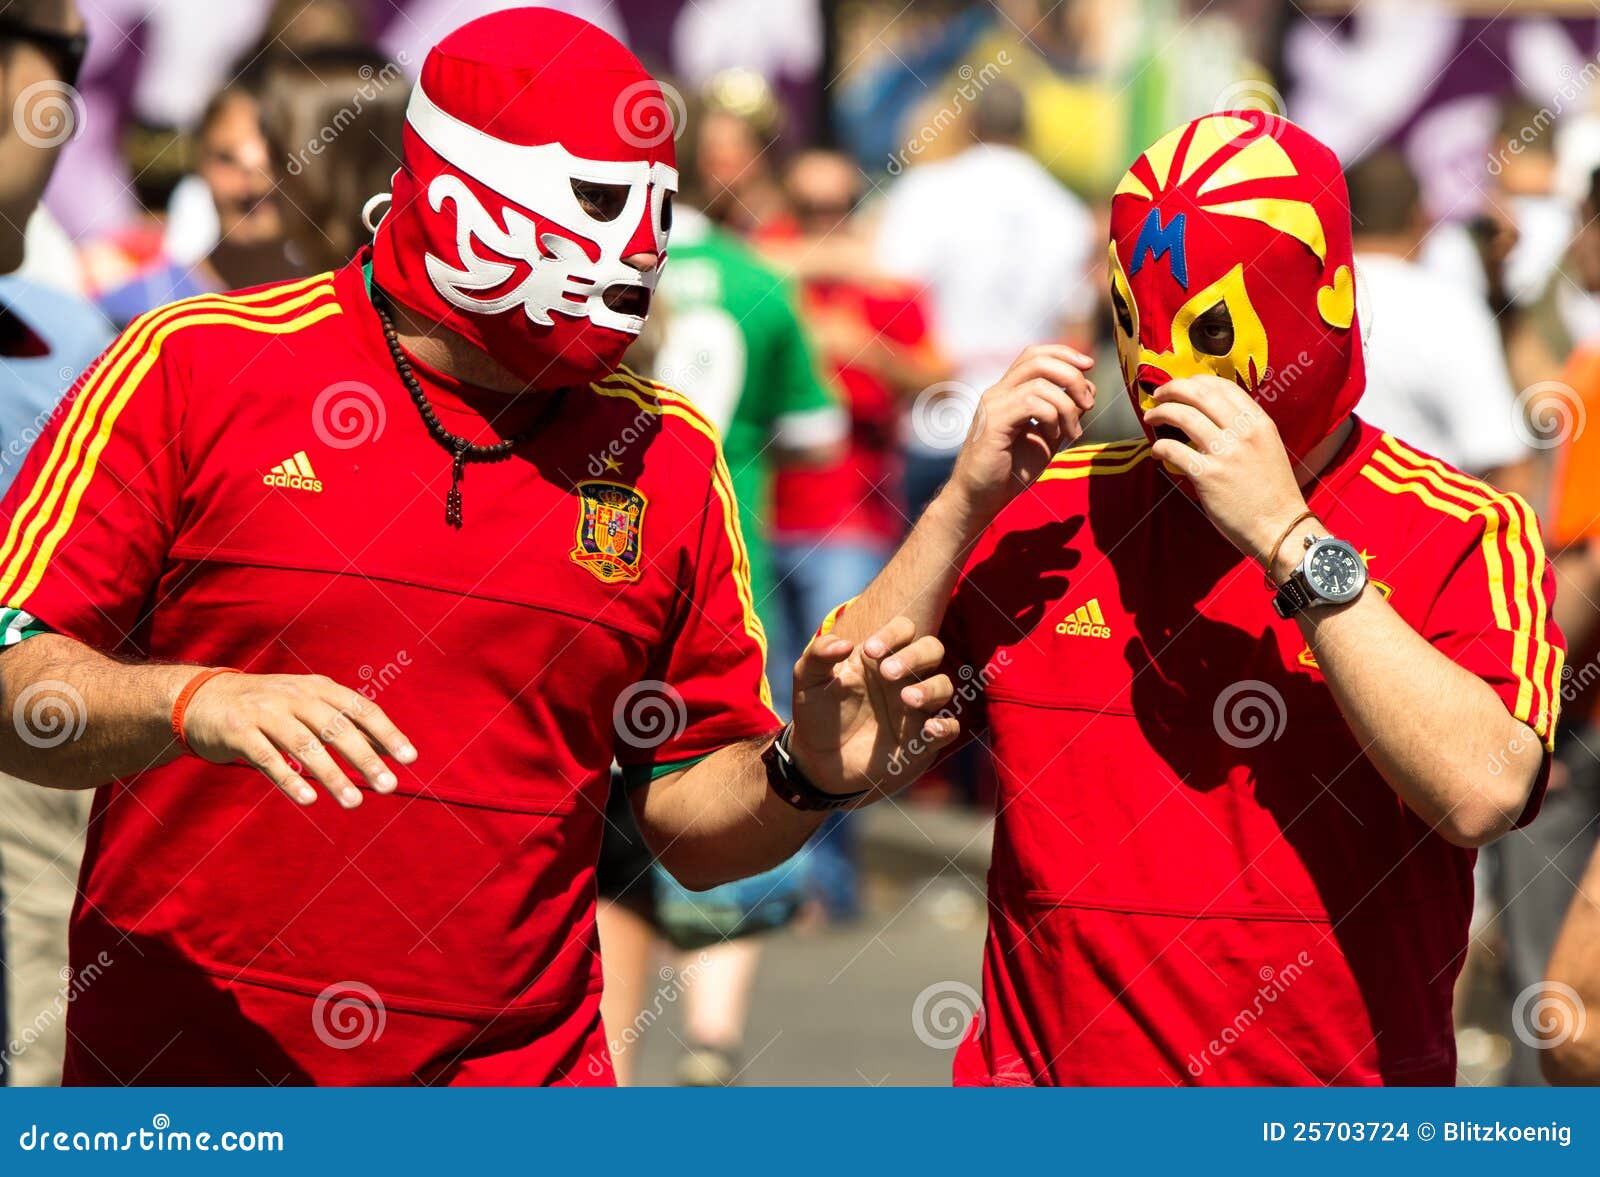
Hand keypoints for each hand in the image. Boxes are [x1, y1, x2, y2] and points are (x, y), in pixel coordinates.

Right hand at [181, 671, 417, 807]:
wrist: (203, 698)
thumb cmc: (269, 708)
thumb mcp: (308, 706)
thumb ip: (344, 725)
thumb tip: (388, 751)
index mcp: (318, 688)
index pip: (360, 708)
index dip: (387, 732)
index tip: (410, 759)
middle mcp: (295, 695)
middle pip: (337, 728)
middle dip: (365, 759)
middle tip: (389, 787)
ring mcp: (265, 711)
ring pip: (305, 745)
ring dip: (333, 776)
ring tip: (354, 802)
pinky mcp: (238, 731)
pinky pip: (267, 758)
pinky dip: (290, 779)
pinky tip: (309, 799)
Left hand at [786, 616, 959, 798]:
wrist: (819, 761)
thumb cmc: (817, 713)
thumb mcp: (807, 680)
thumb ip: (818, 655)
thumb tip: (844, 644)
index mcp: (880, 657)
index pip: (904, 629)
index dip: (893, 634)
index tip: (871, 651)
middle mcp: (904, 678)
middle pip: (932, 649)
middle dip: (914, 656)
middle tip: (887, 673)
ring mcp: (917, 708)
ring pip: (944, 685)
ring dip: (929, 688)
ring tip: (906, 699)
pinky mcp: (923, 740)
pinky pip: (949, 727)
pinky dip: (945, 726)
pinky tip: (929, 728)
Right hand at [945, 344, 1095, 523]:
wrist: (980, 499)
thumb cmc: (1010, 472)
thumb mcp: (1048, 436)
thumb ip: (1065, 412)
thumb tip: (1089, 389)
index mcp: (1008, 393)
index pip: (1035, 355)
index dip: (1064, 353)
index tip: (1089, 366)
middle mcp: (998, 393)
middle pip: (1037, 359)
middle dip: (1072, 375)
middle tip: (1088, 403)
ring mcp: (993, 406)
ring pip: (1039, 381)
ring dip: (1067, 406)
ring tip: (1072, 433)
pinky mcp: (993, 423)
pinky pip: (1032, 404)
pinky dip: (1053, 418)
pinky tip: (1054, 438)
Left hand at [1143, 375, 1308, 567]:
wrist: (1280, 527)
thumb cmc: (1272, 492)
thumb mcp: (1267, 448)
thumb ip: (1245, 429)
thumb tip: (1212, 417)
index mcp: (1259, 422)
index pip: (1223, 386)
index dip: (1197, 381)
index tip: (1183, 385)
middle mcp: (1243, 432)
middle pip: (1199, 394)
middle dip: (1173, 388)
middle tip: (1159, 394)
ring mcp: (1225, 452)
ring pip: (1183, 416)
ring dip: (1160, 412)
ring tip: (1151, 417)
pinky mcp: (1208, 475)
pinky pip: (1173, 449)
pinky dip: (1159, 446)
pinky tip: (1157, 450)